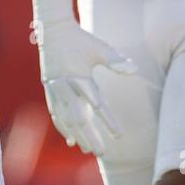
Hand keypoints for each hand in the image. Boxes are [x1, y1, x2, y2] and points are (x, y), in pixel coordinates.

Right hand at [32, 0, 135, 155]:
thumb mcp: (99, 48)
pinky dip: (63, 128)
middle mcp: (66, 86)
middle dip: (90, 136)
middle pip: (79, 118)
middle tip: (102, 152)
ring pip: (66, 119)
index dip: (108, 121)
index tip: (119, 135)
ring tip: (88, 150)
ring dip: (78, 136)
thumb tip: (135, 69)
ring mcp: (55, 90)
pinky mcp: (50, 91)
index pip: (97, 105)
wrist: (52, 31)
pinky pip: (56, 114)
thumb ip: (116, 61)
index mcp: (79, 77)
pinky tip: (71, 141)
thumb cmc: (79, 40)